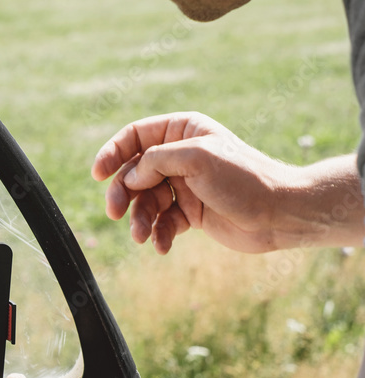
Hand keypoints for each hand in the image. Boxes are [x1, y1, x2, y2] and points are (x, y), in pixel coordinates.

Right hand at [92, 112, 293, 253]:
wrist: (279, 213)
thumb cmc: (244, 179)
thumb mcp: (196, 158)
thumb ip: (155, 161)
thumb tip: (129, 179)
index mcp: (182, 132)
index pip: (134, 137)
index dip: (112, 153)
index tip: (98, 174)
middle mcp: (179, 157)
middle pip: (133, 173)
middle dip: (122, 194)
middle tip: (115, 212)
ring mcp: (184, 186)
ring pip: (145, 202)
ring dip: (140, 220)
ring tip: (143, 236)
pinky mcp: (190, 213)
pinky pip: (162, 223)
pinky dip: (158, 235)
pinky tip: (162, 246)